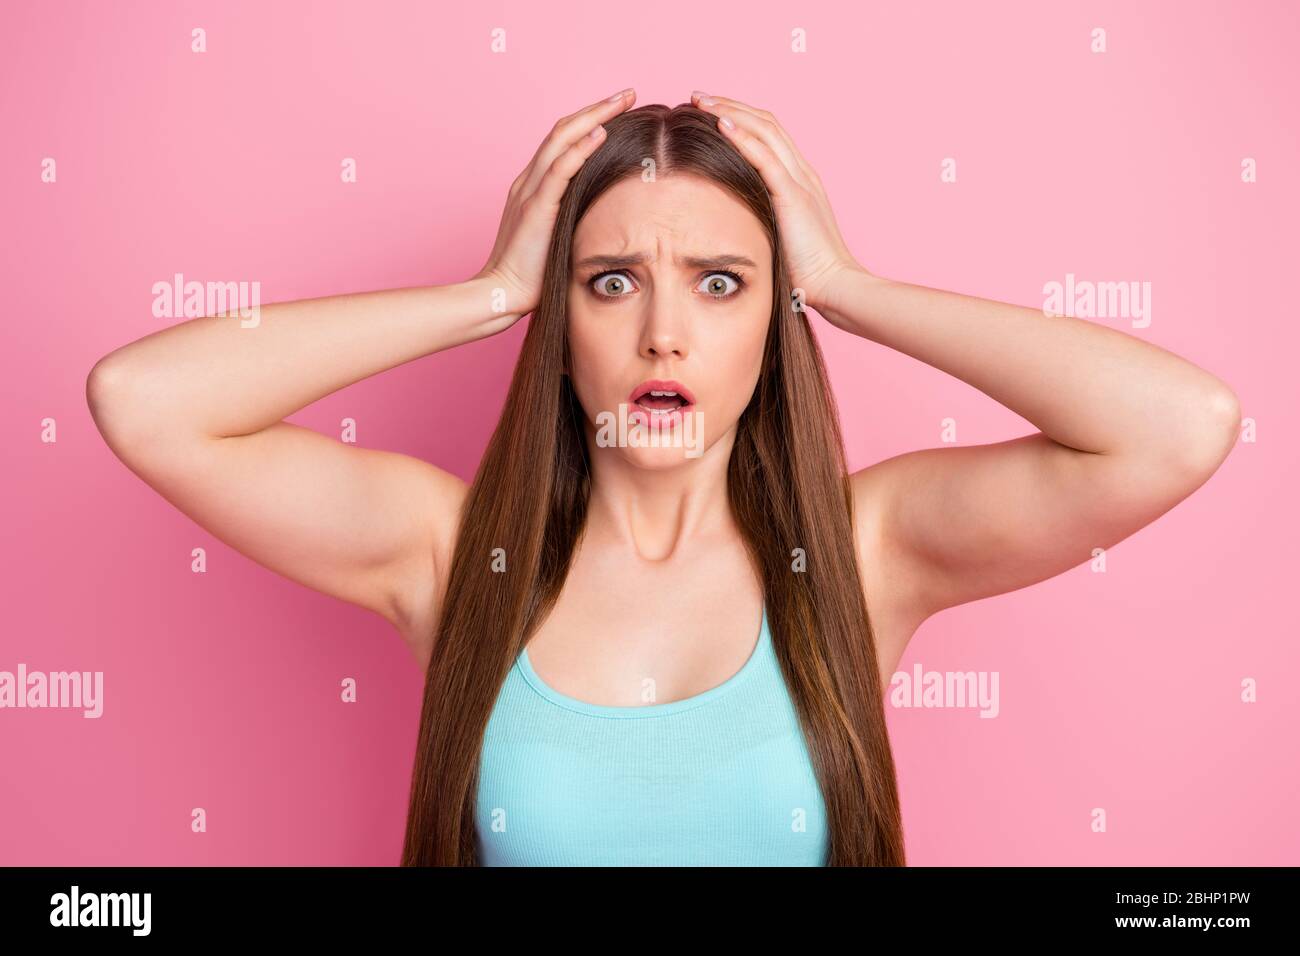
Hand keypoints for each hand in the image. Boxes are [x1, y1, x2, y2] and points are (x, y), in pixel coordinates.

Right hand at [473, 88, 636, 318]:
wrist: (502, 293)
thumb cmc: (532, 275)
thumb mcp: (558, 238)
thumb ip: (574, 218)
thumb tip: (607, 216)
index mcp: (533, 186)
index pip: (562, 142)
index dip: (590, 122)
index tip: (619, 111)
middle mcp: (528, 180)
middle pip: (563, 130)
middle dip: (597, 109)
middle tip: (627, 94)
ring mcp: (530, 190)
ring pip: (561, 140)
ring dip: (594, 117)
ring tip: (621, 101)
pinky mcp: (535, 207)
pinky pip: (559, 169)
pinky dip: (580, 148)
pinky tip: (602, 133)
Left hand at [690, 91, 866, 316]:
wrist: (835, 286)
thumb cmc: (807, 273)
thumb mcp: (780, 238)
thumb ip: (763, 221)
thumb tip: (731, 223)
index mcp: (801, 181)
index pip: (769, 135)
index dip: (739, 118)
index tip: (709, 111)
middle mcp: (803, 172)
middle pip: (765, 123)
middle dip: (730, 105)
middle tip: (697, 96)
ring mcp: (800, 181)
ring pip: (764, 130)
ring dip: (730, 111)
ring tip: (700, 101)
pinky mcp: (793, 195)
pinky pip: (764, 156)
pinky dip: (741, 136)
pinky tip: (719, 123)